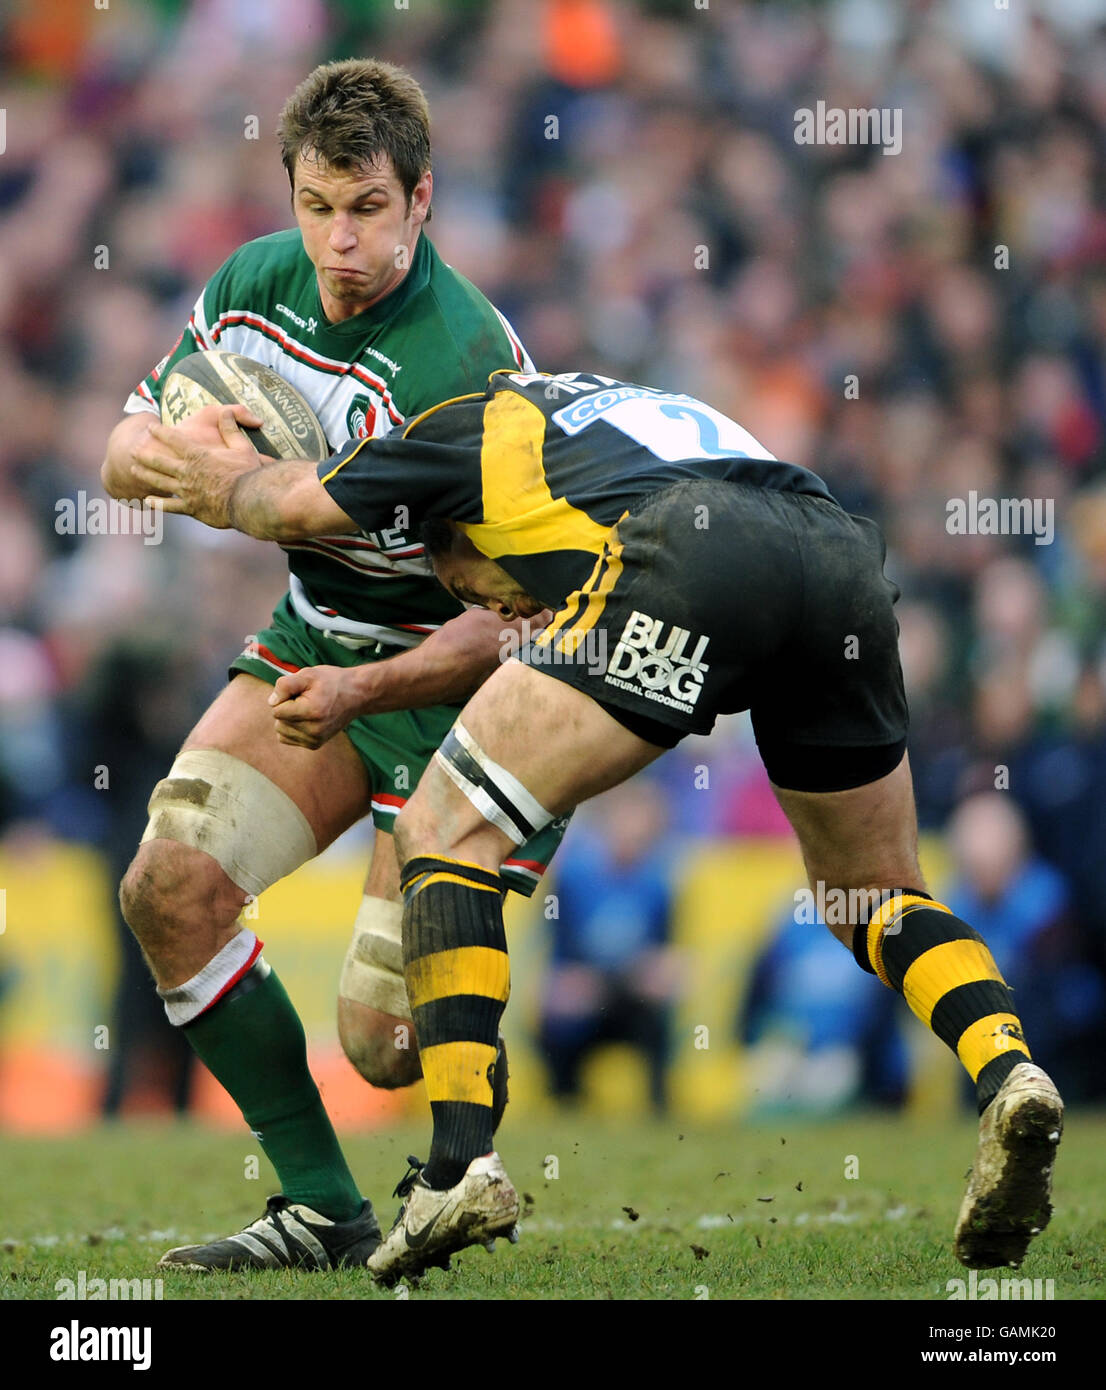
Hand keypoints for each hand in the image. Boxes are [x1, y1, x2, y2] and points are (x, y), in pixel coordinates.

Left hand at [132, 406, 264, 527]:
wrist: (249, 501)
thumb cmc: (248, 473)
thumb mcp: (242, 447)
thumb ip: (231, 429)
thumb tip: (227, 411)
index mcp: (197, 455)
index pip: (174, 440)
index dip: (161, 432)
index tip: (150, 427)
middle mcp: (187, 472)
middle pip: (160, 461)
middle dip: (145, 454)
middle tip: (133, 450)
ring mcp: (187, 491)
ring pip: (160, 482)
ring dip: (146, 475)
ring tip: (134, 470)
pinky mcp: (192, 509)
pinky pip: (171, 506)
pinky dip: (159, 503)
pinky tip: (149, 501)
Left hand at [268, 666, 359, 748]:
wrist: (356, 695)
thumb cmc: (331, 682)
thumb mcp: (308, 674)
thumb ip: (285, 685)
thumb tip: (271, 702)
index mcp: (312, 712)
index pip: (276, 710)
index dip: (284, 698)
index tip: (300, 692)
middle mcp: (314, 730)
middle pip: (278, 721)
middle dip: (286, 708)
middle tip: (305, 699)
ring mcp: (315, 739)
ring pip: (281, 731)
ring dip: (288, 719)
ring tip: (306, 708)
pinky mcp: (315, 744)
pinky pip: (287, 738)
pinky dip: (292, 728)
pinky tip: (306, 719)